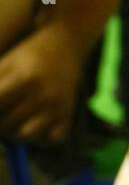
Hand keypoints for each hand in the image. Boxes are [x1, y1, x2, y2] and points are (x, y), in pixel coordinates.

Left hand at [0, 25, 84, 143]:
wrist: (64, 46)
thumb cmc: (27, 54)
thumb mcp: (5, 62)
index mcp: (25, 78)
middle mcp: (44, 95)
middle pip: (7, 122)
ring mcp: (58, 107)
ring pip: (26, 134)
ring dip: (13, 133)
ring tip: (8, 124)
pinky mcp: (67, 115)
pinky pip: (51, 138)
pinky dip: (40, 138)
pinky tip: (31, 127)